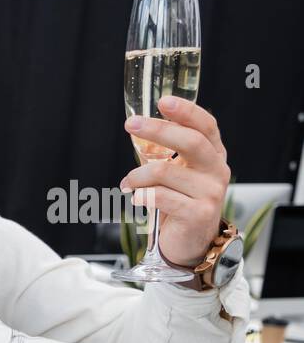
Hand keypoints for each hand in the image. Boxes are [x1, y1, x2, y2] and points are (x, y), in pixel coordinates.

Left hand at [120, 96, 230, 268]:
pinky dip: (142, 196)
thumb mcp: (179, 172)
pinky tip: (137, 199)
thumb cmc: (180, 201)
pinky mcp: (199, 214)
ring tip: (127, 183)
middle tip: (131, 125)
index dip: (186, 111)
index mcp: (213, 154)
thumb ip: (167, 151)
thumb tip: (138, 127)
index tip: (163, 101)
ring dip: (137, 175)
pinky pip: (162, 197)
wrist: (191, 242)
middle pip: (190, 142)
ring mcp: (211, 193)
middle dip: (157, 130)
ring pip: (166, 172)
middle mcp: (217, 170)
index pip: (206, 126)